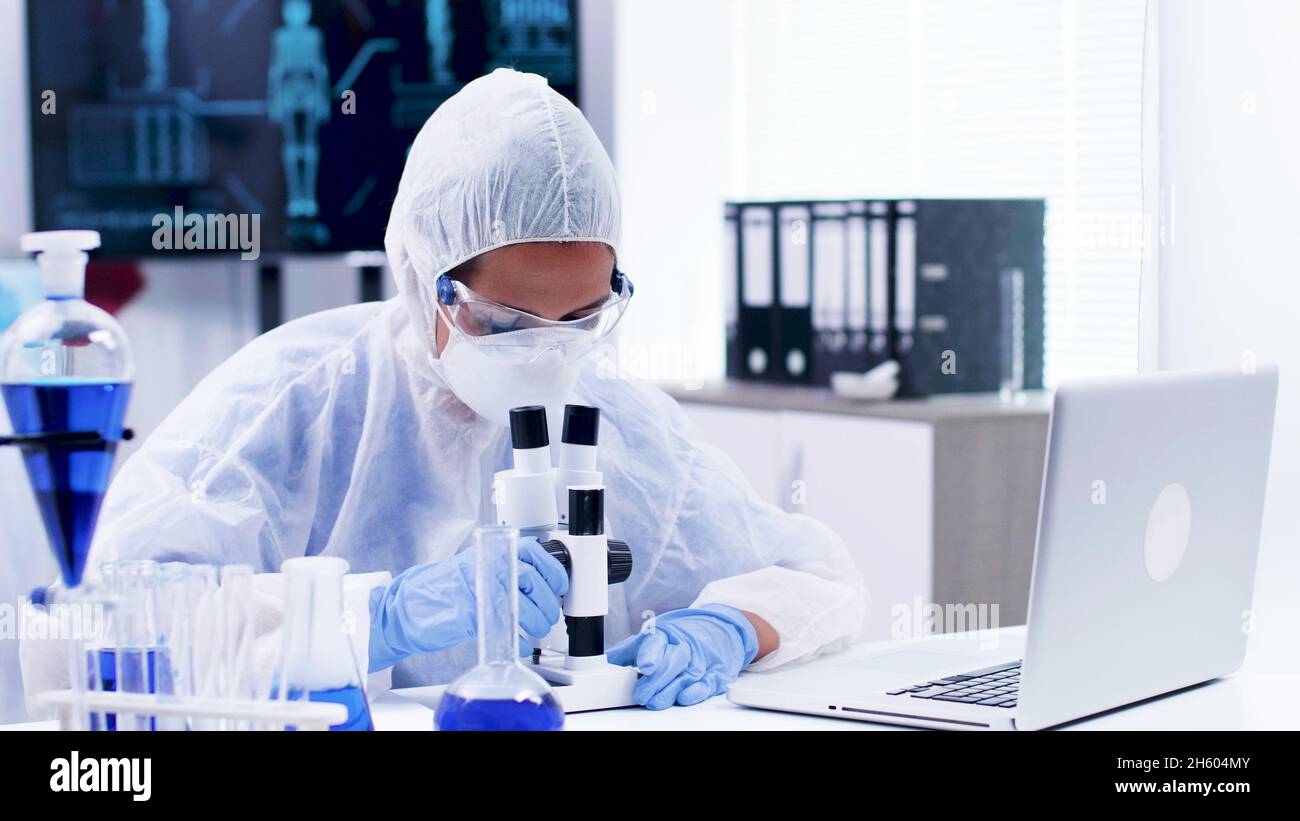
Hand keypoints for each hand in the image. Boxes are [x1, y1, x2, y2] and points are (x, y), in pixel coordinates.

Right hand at [368, 537, 567, 671]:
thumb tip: (540, 585)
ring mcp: (475, 588)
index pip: (534, 553)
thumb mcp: (477, 568)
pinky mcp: (467, 613)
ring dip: (535, 621)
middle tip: (548, 617)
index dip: (553, 572)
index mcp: (489, 554)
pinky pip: (501, 626)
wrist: (407, 606)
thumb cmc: (444, 590)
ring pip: (521, 603)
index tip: (559, 587)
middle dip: (547, 604)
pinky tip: (519, 645)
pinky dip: (517, 640)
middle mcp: (484, 567)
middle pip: (531, 580)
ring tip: (535, 630)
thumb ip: (505, 571)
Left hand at [606, 605, 758, 709]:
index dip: (650, 654)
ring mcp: (699, 660)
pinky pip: (706, 683)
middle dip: (656, 680)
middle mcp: (683, 646)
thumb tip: (602, 662)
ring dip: (670, 690)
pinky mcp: (712, 674)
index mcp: (664, 634)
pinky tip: (684, 697)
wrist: (712, 630)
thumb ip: (626, 651)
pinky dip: (696, 691)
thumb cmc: (674, 640)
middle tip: (641, 695)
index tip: (644, 666)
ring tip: (654, 702)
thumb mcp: (648, 640)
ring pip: (687, 674)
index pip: (656, 641)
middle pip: (672, 661)